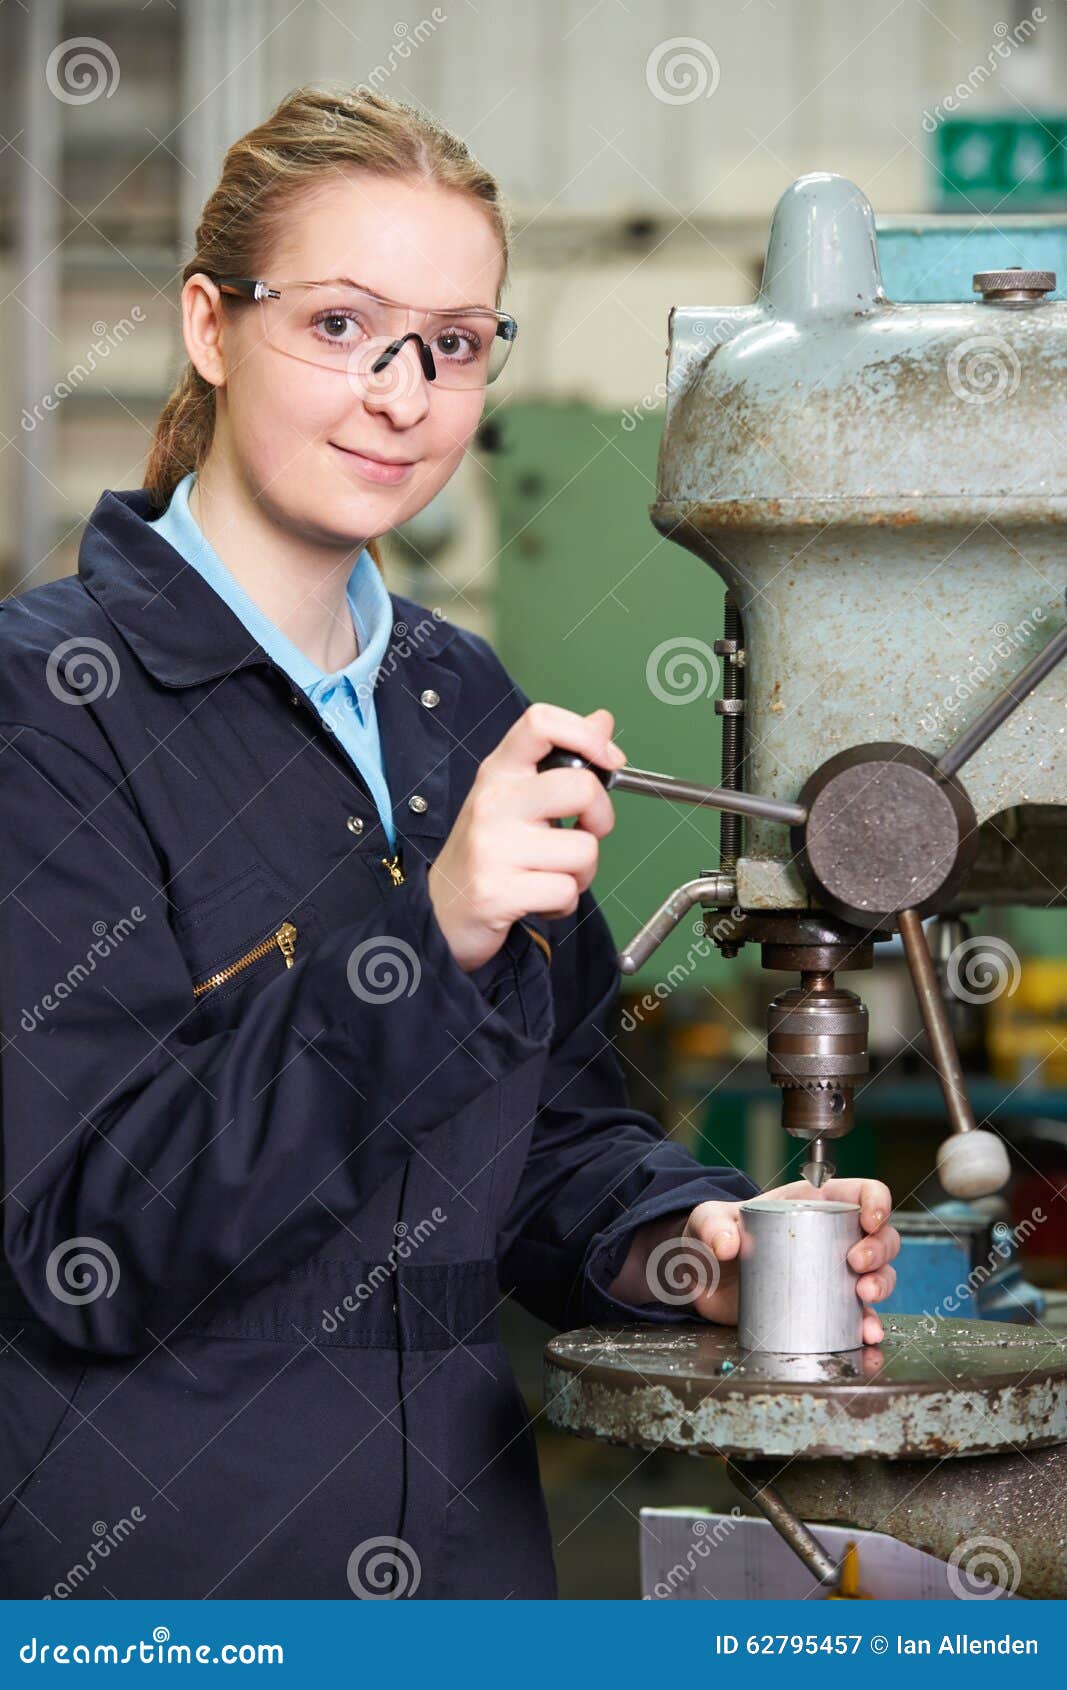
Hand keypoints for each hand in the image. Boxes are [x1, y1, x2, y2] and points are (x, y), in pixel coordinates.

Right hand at [427, 702, 624, 971]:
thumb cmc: (488, 850)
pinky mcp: (498, 892)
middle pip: (582, 788)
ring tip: (550, 875)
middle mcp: (494, 802)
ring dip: (581, 874)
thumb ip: (559, 758)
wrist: (439, 911)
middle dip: (602, 819)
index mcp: (499, 771)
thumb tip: (602, 721)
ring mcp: (493, 847)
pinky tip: (538, 900)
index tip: (608, 761)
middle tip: (585, 833)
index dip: (587, 735)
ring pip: (584, 851)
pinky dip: (563, 904)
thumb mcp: (515, 796)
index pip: (542, 723)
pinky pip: (567, 892)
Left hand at [610, 1178, 899, 1344]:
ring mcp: (831, 1274)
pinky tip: (867, 1342)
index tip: (869, 1221)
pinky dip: (869, 1330)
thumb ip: (713, 1225)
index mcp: (813, 1203)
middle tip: (857, 1266)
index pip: (860, 1193)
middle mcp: (832, 1236)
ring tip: (862, 1300)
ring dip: (880, 1287)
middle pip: (880, 1237)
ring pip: (878, 1276)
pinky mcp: (824, 1309)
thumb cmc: (713, 1237)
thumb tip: (727, 1244)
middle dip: (879, 1251)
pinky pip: (858, 1318)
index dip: (876, 1202)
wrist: (703, 1278)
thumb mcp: (708, 1221)